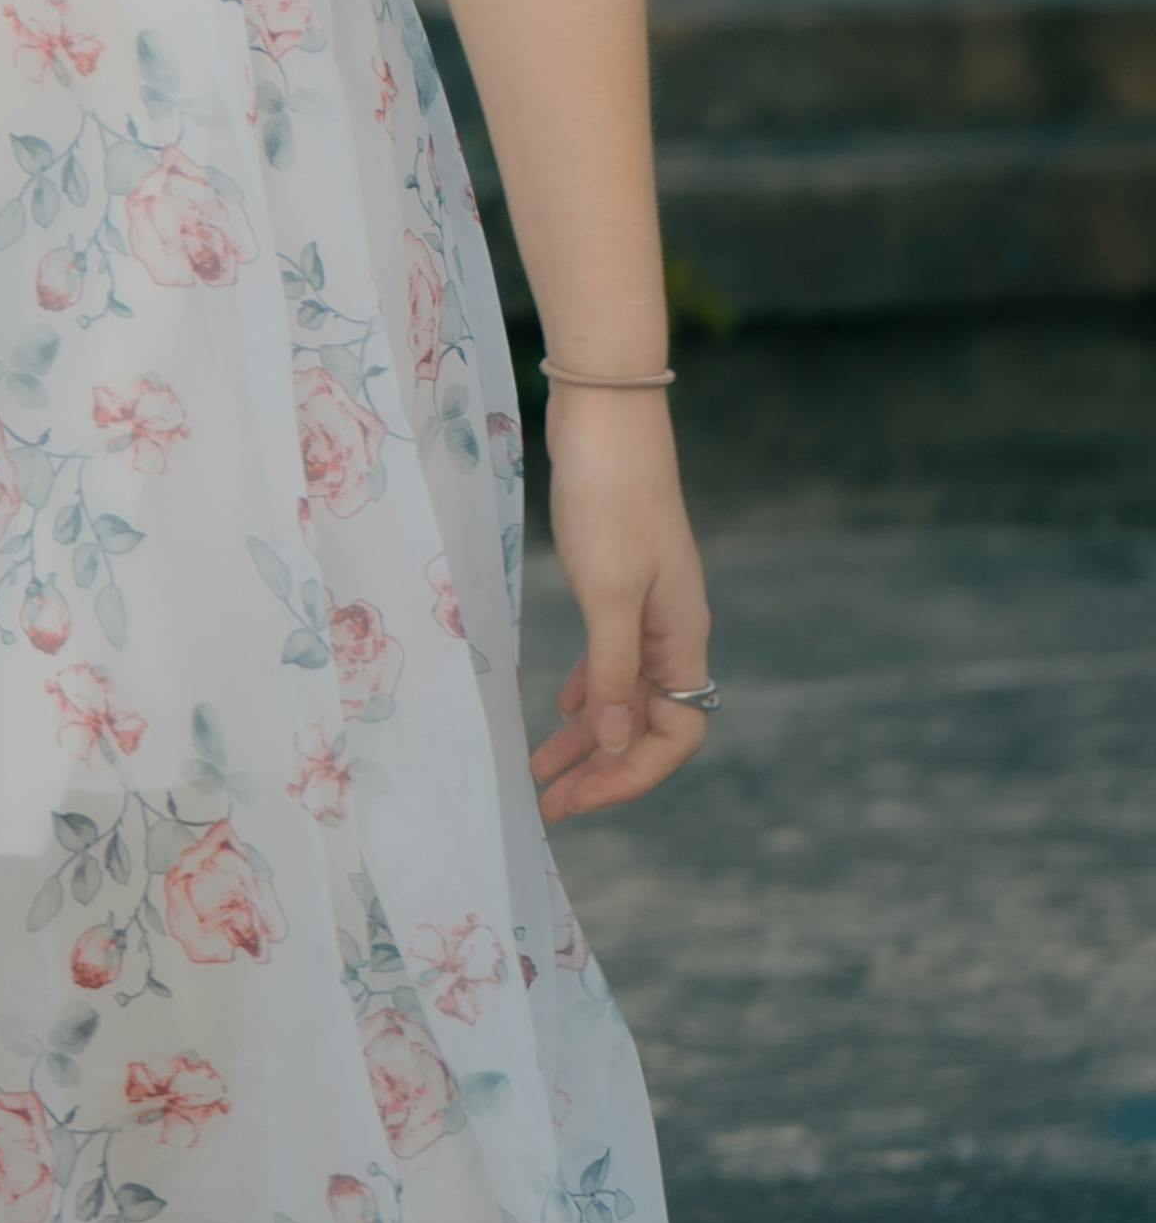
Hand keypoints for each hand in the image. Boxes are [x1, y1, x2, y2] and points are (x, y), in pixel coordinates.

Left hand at [532, 390, 711, 819]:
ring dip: (585, 735)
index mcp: (682, 640)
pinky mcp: (620, 583)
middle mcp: (673, 633)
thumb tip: (609, 742)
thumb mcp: (608, 592)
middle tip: (548, 804)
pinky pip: (609, 657)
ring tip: (539, 771)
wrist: (608, 418)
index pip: (674, 735)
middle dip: (601, 768)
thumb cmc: (611, 500)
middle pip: (646, 724)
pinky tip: (557, 706)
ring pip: (622, 693)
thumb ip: (609, 669)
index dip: (628, 774)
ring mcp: (648, 607)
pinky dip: (584, 688)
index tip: (576, 798)